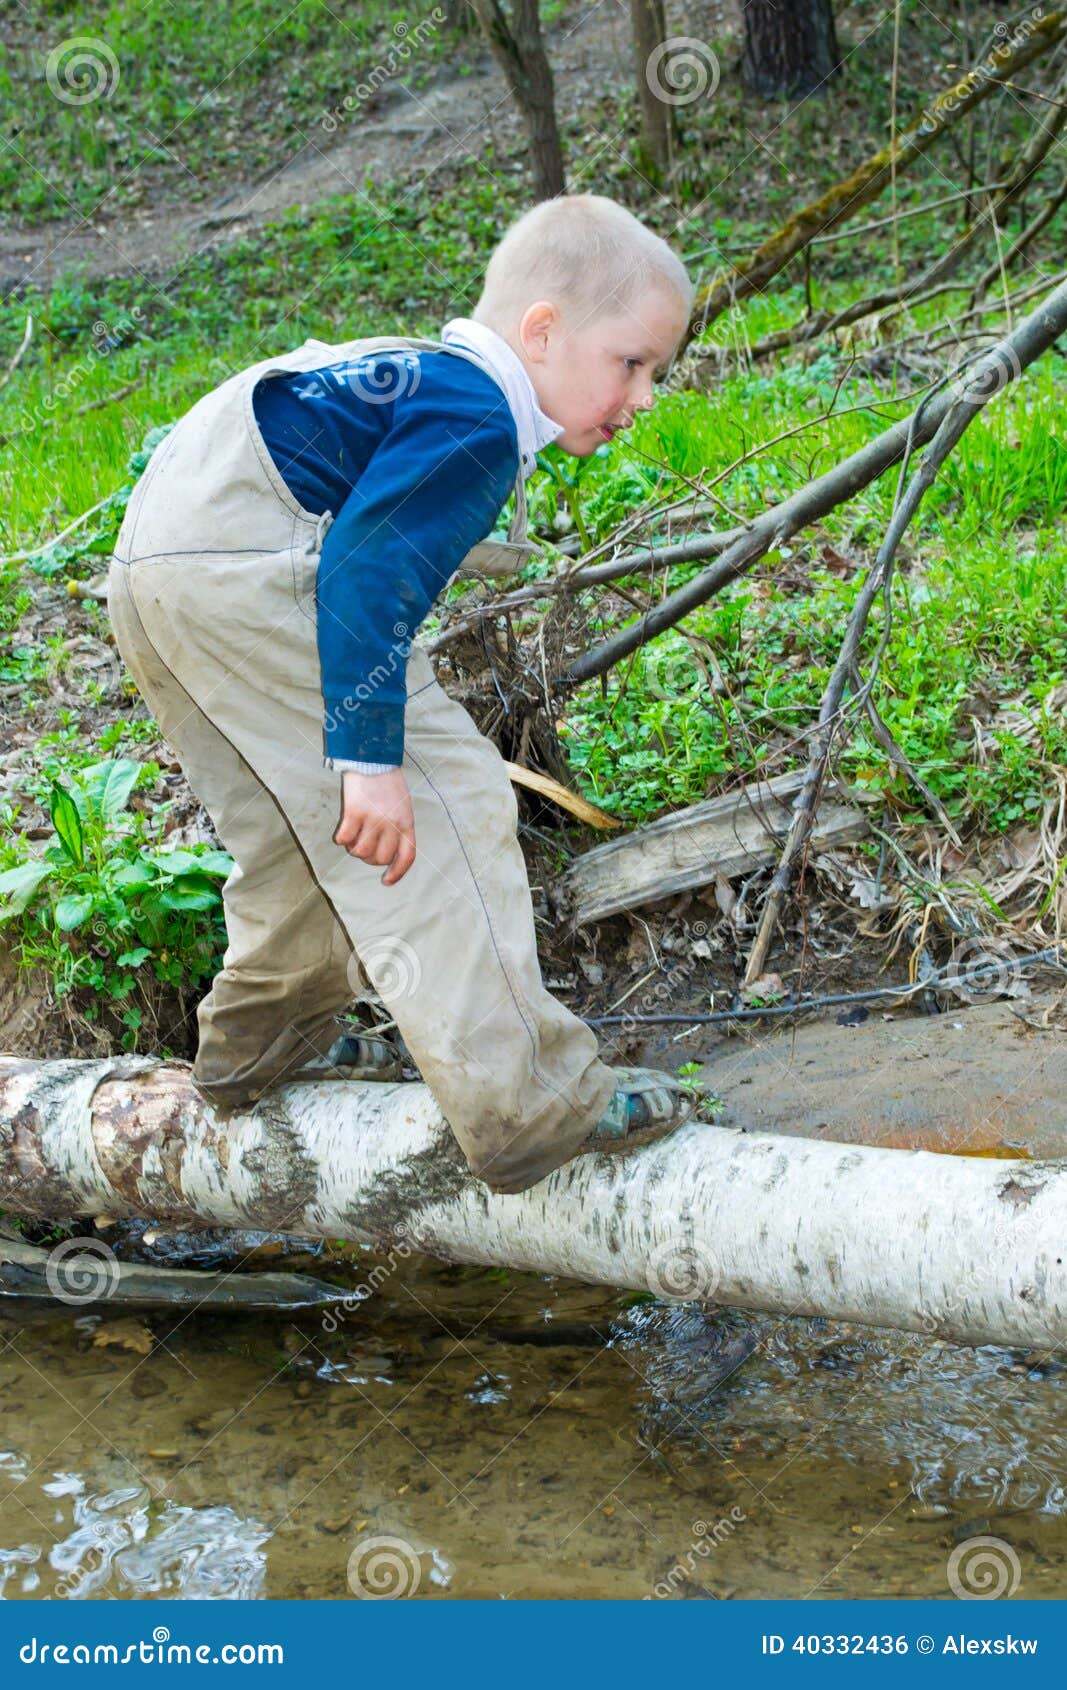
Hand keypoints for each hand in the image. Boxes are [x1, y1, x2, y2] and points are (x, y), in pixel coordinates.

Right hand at [333, 769, 414, 884]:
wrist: (372, 760)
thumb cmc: (388, 783)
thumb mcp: (403, 806)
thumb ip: (399, 827)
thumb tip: (388, 852)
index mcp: (407, 822)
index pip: (407, 856)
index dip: (397, 872)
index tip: (386, 881)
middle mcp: (391, 823)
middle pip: (380, 858)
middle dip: (370, 858)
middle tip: (364, 846)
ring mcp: (373, 818)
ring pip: (361, 851)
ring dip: (354, 849)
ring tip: (354, 836)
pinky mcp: (354, 812)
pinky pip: (345, 839)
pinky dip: (342, 839)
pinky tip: (344, 830)